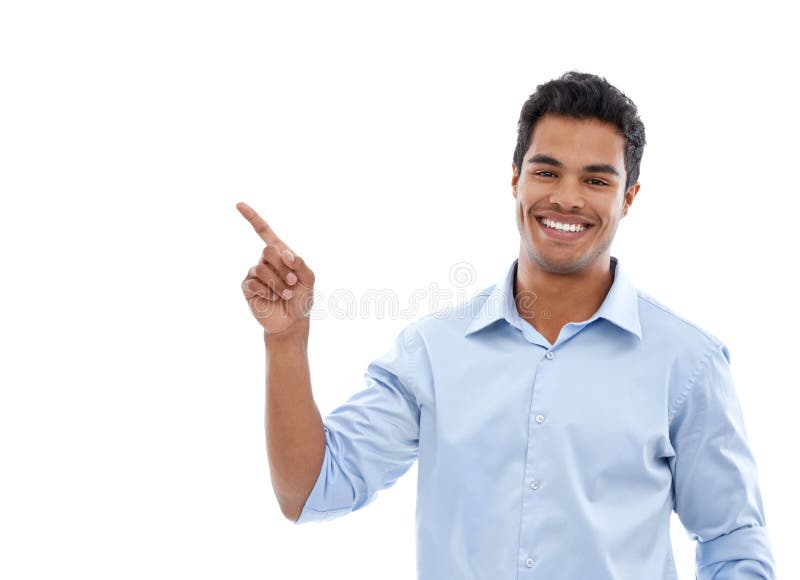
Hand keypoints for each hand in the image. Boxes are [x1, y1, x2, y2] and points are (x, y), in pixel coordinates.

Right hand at [236, 201, 314, 336]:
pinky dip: (268, 292)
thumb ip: (300, 263)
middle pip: (268, 250)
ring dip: (278, 283)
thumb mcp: (309, 279)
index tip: (238, 204)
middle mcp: (265, 260)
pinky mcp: (247, 287)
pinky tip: (272, 299)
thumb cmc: (302, 299)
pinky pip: (254, 283)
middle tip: (292, 282)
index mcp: (280, 253)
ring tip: (286, 294)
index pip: (264, 231)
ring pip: (262, 268)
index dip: (252, 217)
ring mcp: (255, 273)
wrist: (292, 322)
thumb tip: (286, 254)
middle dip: (283, 268)